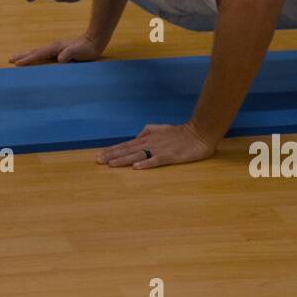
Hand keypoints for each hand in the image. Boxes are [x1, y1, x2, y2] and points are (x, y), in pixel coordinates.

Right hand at [9, 35, 101, 65]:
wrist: (93, 41)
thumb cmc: (87, 49)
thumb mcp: (79, 51)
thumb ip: (69, 54)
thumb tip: (59, 59)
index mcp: (55, 48)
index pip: (38, 54)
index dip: (28, 59)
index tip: (18, 64)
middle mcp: (52, 47)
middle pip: (34, 51)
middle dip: (22, 55)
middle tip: (9, 60)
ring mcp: (54, 49)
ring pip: (37, 52)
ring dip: (26, 55)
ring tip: (16, 59)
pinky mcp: (58, 51)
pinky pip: (42, 55)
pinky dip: (34, 57)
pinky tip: (33, 60)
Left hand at [95, 122, 215, 168]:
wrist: (199, 133)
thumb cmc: (180, 133)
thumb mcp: (161, 129)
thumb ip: (147, 131)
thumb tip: (137, 137)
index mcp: (147, 139)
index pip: (126, 145)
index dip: (112, 150)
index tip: (99, 155)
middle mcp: (150, 144)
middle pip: (127, 150)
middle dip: (112, 155)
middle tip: (98, 160)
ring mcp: (159, 150)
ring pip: (137, 155)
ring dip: (123, 160)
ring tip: (111, 164)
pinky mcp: (169, 156)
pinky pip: (155, 160)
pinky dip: (145, 163)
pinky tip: (136, 167)